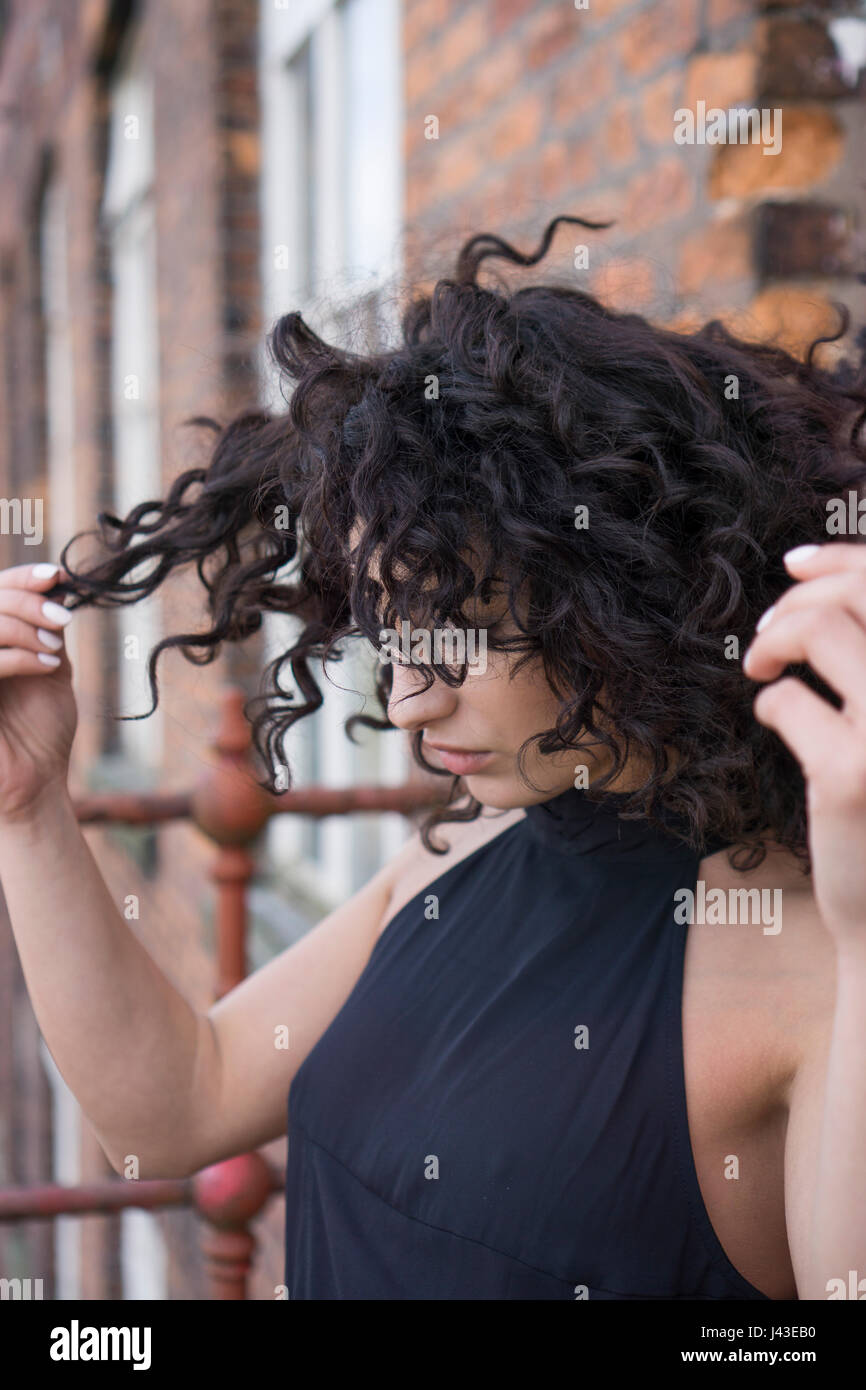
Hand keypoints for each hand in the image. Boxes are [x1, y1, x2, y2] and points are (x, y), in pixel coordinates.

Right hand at [0, 561, 77, 822]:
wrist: (36, 786)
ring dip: (25, 627)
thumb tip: (57, 586)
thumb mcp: (50, 669)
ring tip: (55, 649)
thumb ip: (47, 629)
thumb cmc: (41, 734)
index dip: (22, 578)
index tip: (58, 577)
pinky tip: (48, 664)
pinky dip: (19, 655)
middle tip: (62, 619)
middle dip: (27, 601)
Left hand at [743, 541, 865, 947]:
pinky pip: (787, 699)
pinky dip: (770, 702)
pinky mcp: (854, 774)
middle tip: (765, 634)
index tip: (795, 562)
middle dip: (801, 598)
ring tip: (761, 669)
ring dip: (774, 639)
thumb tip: (811, 568)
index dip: (845, 560)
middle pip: (862, 592)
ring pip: (818, 628)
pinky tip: (776, 724)